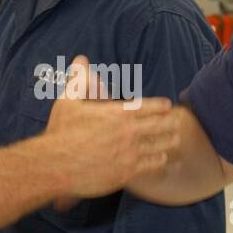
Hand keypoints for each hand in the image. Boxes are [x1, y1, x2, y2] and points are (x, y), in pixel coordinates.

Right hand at [46, 55, 179, 200]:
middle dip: (170, 123)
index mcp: (118, 113)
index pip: (148, 106)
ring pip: (160, 146)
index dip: (160, 105)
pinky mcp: (127, 173)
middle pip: (160, 126)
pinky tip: (162, 160)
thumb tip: (81, 59)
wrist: (54, 165)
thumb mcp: (68, 101)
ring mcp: (130, 154)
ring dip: (168, 142)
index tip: (167, 106)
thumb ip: (80, 79)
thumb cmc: (60, 132)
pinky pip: (151, 166)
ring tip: (175, 140)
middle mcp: (128, 133)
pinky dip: (159, 161)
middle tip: (177, 122)